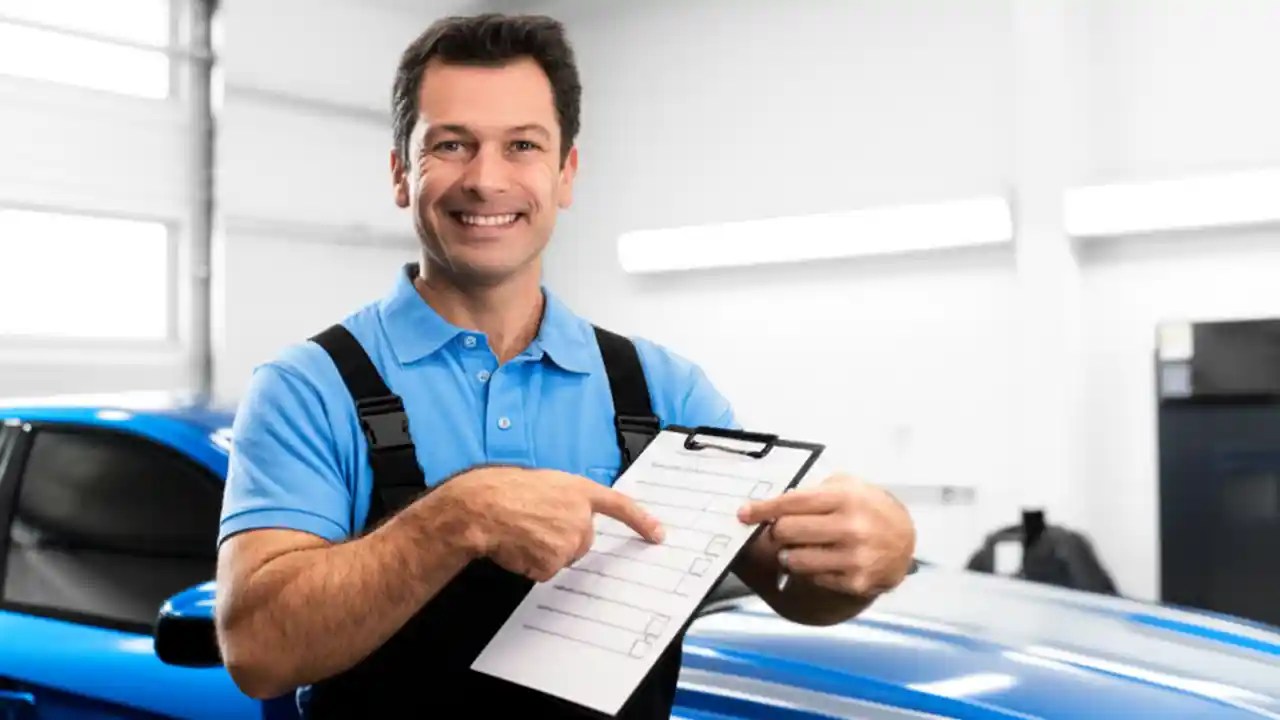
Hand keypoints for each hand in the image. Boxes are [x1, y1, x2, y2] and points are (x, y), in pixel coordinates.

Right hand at [446, 467, 664, 581]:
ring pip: (562, 558)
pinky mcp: (554, 561)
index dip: (641, 521)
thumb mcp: (543, 484)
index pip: (620, 506)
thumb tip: (568, 517)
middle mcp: (580, 516)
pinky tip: (517, 546)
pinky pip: (544, 571)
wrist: (482, 507)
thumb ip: (565, 500)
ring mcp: (569, 540)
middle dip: (561, 540)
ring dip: (542, 552)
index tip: (658, 535)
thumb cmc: (504, 490)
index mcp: (579, 490)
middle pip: (583, 542)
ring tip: (520, 532)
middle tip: (533, 527)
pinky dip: (529, 563)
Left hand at [738, 474, 915, 598]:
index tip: (743, 514)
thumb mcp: (847, 486)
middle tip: (781, 531)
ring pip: (794, 559)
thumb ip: (812, 492)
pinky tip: (822, 560)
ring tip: (801, 547)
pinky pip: (812, 578)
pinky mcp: (856, 582)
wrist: (903, 541)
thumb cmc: (866, 508)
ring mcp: (854, 557)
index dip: (763, 509)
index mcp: (846, 497)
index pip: (792, 502)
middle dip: (777, 532)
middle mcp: (851, 526)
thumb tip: (770, 507)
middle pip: (787, 532)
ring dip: (789, 554)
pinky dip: (809, 570)